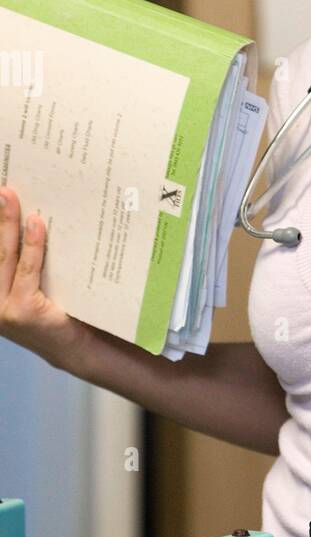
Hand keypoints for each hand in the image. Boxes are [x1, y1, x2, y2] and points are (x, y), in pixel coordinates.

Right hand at [0, 186, 88, 367]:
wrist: (77, 348)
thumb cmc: (58, 310)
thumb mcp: (33, 284)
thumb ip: (22, 262)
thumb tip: (30, 216)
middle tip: (1, 188)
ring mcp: (2, 309)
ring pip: (4, 256)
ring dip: (7, 223)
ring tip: (10, 197)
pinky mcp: (21, 311)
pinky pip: (27, 269)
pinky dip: (33, 245)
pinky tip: (36, 224)